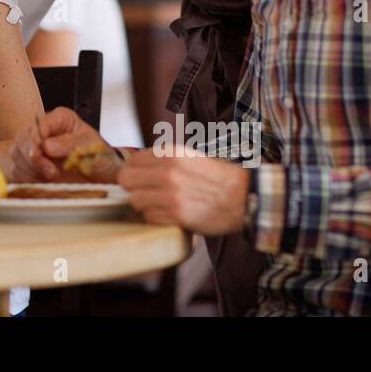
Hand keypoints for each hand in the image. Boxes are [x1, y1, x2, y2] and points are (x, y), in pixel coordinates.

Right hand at [10, 107, 113, 182]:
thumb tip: (46, 146)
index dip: (36, 138)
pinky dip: (27, 178)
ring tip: (51, 175)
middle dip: (33, 157)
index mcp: (60, 119)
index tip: (40, 153)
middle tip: (51, 171)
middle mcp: (44, 130)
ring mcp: (34, 147)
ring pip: (17, 155)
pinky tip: (43, 180)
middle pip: (23, 139)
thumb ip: (69, 144)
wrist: (101, 176)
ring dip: (31, 169)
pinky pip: (17, 170)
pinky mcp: (29, 164)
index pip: (40, 123)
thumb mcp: (91, 148)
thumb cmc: (99, 156)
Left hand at [116, 148, 250, 235]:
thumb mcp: (189, 157)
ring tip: (158, 205)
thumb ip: (162, 160)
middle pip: (126, 180)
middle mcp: (168, 171)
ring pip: (135, 200)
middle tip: (142, 193)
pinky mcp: (177, 215)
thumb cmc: (217, 178)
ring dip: (144, 205)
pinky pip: (150, 217)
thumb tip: (135, 167)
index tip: (137, 179)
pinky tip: (169, 214)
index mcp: (170, 153)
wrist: (244, 197)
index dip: (132, 171)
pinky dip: (156, 218)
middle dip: (132, 187)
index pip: (131, 161)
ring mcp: (171, 194)